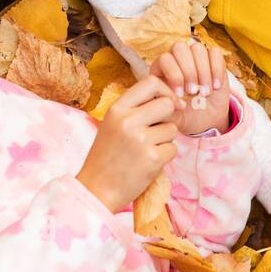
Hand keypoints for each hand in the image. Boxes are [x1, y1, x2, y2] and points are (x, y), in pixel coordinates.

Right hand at [76, 76, 179, 213]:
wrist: (97, 189)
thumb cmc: (107, 155)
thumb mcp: (113, 123)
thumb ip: (135, 109)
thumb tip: (170, 100)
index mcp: (117, 108)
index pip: (151, 82)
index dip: (165, 90)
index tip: (169, 102)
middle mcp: (128, 120)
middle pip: (167, 104)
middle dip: (168, 117)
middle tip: (157, 130)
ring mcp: (141, 139)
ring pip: (172, 129)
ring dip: (165, 139)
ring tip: (146, 150)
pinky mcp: (152, 158)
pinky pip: (173, 149)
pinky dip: (165, 156)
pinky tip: (148, 162)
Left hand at [150, 40, 230, 135]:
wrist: (206, 118)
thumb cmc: (185, 115)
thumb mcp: (173, 116)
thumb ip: (166, 108)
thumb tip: (168, 98)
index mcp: (161, 68)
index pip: (165, 59)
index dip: (174, 76)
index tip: (181, 96)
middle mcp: (176, 57)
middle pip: (180, 48)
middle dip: (189, 71)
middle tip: (194, 92)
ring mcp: (195, 55)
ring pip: (197, 48)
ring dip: (203, 72)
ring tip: (205, 93)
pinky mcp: (213, 58)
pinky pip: (215, 52)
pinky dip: (217, 69)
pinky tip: (216, 86)